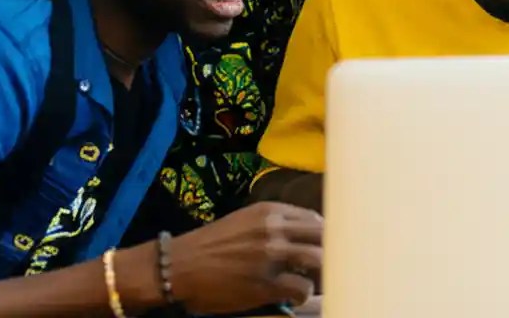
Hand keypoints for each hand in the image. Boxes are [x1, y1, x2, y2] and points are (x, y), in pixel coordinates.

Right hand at [169, 202, 323, 313]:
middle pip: (322, 234)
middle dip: (329, 250)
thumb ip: (272, 223)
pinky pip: (302, 288)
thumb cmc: (210, 245)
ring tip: (312, 281)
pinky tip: (294, 297)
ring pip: (319, 259)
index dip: (324, 234)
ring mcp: (270, 255)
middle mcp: (273, 228)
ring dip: (321, 272)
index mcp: (269, 211)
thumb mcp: (244, 221)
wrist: (179, 265)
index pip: (314, 218)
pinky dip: (303, 294)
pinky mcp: (265, 283)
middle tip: (326, 265)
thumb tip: (301, 233)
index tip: (325, 246)